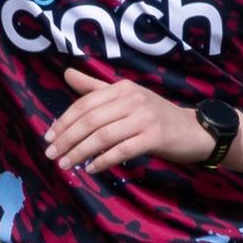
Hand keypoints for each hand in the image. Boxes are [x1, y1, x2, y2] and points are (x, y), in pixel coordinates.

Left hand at [44, 68, 228, 173]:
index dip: (64, 121)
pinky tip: (91, 169)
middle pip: (90, 120)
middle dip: (67, 138)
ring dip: (80, 152)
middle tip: (51, 155)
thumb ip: (95, 89)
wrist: (194, 131)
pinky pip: (122, 150)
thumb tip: (66, 73)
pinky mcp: (154, 136)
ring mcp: (144, 117)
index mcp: (122, 88)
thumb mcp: (127, 98)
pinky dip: (103, 160)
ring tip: (65, 164)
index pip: (85, 103)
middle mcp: (132, 99)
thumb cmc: (156, 116)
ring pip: (103, 136)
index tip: (48, 138)